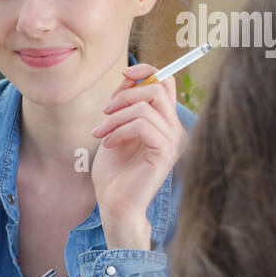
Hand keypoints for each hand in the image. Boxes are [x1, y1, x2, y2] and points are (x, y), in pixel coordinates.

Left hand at [89, 62, 187, 248]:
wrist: (114, 204)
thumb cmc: (114, 172)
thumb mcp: (116, 129)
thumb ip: (125, 105)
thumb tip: (128, 77)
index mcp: (166, 123)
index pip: (167, 83)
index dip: (147, 72)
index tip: (124, 74)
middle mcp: (175, 129)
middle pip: (159, 89)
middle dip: (125, 95)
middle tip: (104, 113)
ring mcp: (173, 141)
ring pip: (146, 107)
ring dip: (115, 117)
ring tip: (100, 133)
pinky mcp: (165, 152)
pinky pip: (143, 125)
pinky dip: (120, 130)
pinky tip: (108, 144)